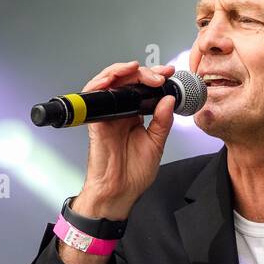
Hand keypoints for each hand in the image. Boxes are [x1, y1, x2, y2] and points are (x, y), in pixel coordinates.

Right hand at [73, 60, 177, 219]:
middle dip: (144, 72)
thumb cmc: (133, 175)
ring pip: (110, 82)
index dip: (154, 78)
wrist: (119, 193)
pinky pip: (94, 94)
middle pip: (127, 81)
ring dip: (124, 71)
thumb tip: (169, 99)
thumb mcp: (157, 144)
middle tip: (160, 75)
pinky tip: (116, 76)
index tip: (169, 74)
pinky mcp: (96, 120)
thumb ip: (163, 121)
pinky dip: (103, 81)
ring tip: (140, 70)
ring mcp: (107, 115)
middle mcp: (120, 113)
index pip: (142, 89)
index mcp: (134, 117)